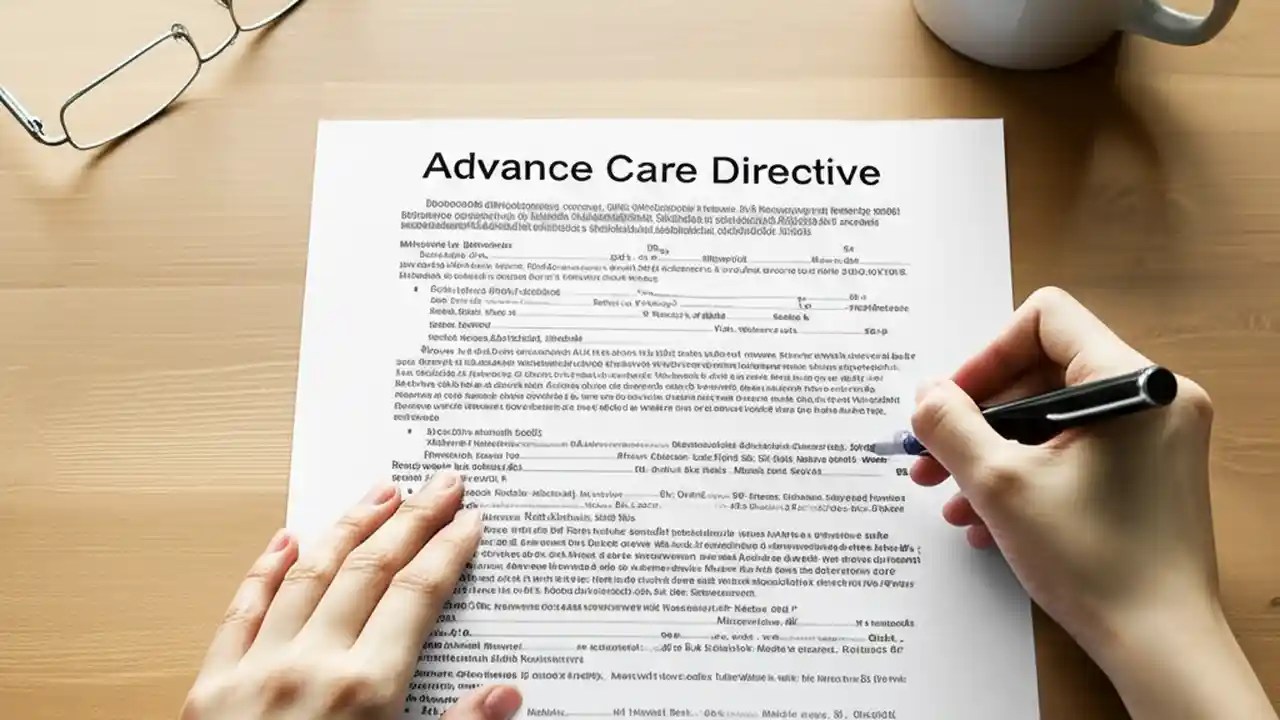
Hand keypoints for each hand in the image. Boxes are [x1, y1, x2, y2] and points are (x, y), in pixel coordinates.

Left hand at [181, 470, 522, 719]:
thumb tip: (508, 693)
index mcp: (367, 690)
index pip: (418, 596)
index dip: (449, 552)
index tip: (471, 521)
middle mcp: (312, 665)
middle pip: (371, 570)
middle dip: (412, 520)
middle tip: (441, 483)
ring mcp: (257, 670)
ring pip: (310, 575)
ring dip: (349, 527)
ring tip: (379, 492)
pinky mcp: (210, 687)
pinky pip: (241, 612)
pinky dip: (264, 571)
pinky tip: (286, 539)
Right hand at [909, 287, 1274, 719]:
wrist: (1159, 645)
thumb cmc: (1095, 563)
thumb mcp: (999, 484)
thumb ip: (951, 426)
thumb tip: (927, 394)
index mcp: (1132, 383)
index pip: (1046, 320)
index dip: (986, 357)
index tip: (950, 404)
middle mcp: (1155, 399)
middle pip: (1043, 372)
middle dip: (977, 417)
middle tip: (931, 458)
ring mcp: (1156, 437)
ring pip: (1054, 418)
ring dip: (993, 453)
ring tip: (950, 499)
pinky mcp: (1150, 471)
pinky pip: (1076, 450)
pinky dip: (1027, 473)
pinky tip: (986, 518)